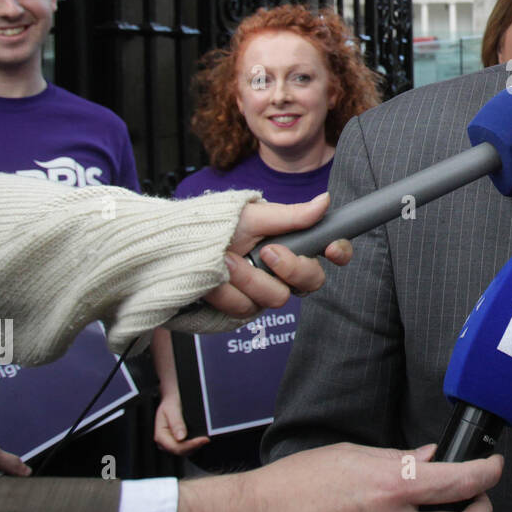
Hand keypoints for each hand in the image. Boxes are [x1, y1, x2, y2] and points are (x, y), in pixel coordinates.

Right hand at [153, 390, 209, 456]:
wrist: (172, 399)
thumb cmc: (170, 403)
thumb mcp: (172, 409)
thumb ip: (176, 423)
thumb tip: (181, 437)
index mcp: (160, 436)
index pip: (176, 447)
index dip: (191, 445)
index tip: (203, 439)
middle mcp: (165, 442)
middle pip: (181, 451)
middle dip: (195, 446)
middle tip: (207, 439)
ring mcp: (172, 443)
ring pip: (185, 451)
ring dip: (196, 446)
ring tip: (205, 438)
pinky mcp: (178, 442)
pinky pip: (188, 447)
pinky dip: (195, 444)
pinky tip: (201, 438)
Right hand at [176, 442, 502, 511]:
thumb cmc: (299, 483)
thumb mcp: (355, 456)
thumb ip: (401, 458)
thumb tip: (431, 456)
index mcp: (393, 486)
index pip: (462, 482)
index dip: (488, 472)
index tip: (493, 466)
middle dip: (482, 509)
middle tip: (477, 495)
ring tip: (448, 511)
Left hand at [203, 193, 352, 317]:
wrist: (173, 250)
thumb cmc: (210, 227)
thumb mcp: (252, 216)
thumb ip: (291, 215)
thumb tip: (324, 201)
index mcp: (290, 242)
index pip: (328, 249)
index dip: (338, 250)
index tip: (331, 248)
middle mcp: (281, 269)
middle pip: (311, 281)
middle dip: (289, 267)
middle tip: (266, 252)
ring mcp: (263, 291)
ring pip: (277, 297)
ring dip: (247, 277)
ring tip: (224, 260)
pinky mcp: (243, 309)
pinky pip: (246, 309)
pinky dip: (227, 292)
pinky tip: (215, 279)